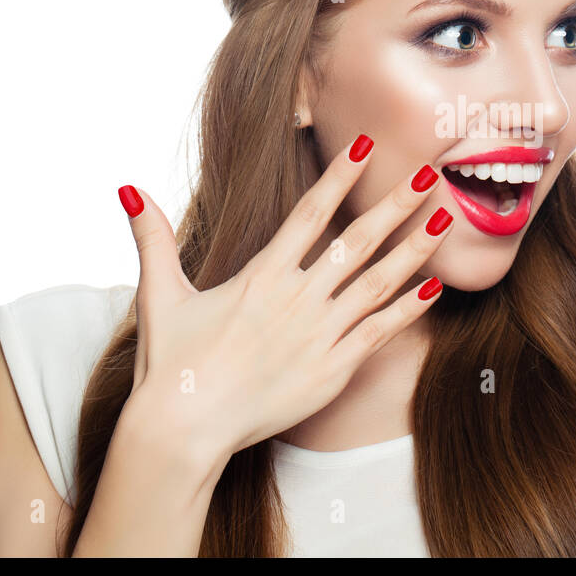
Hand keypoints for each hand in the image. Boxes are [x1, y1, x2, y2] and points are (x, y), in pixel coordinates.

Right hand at [117, 134, 451, 472]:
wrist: (183, 429)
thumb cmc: (170, 365)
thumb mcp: (159, 295)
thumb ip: (153, 239)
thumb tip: (130, 188)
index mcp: (260, 276)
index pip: (309, 214)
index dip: (339, 177)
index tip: (365, 146)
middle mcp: (296, 299)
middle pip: (357, 242)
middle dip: (396, 205)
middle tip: (429, 174)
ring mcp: (319, 335)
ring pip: (378, 283)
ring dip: (414, 249)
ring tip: (445, 220)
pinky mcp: (332, 370)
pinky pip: (379, 332)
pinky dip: (408, 308)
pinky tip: (434, 286)